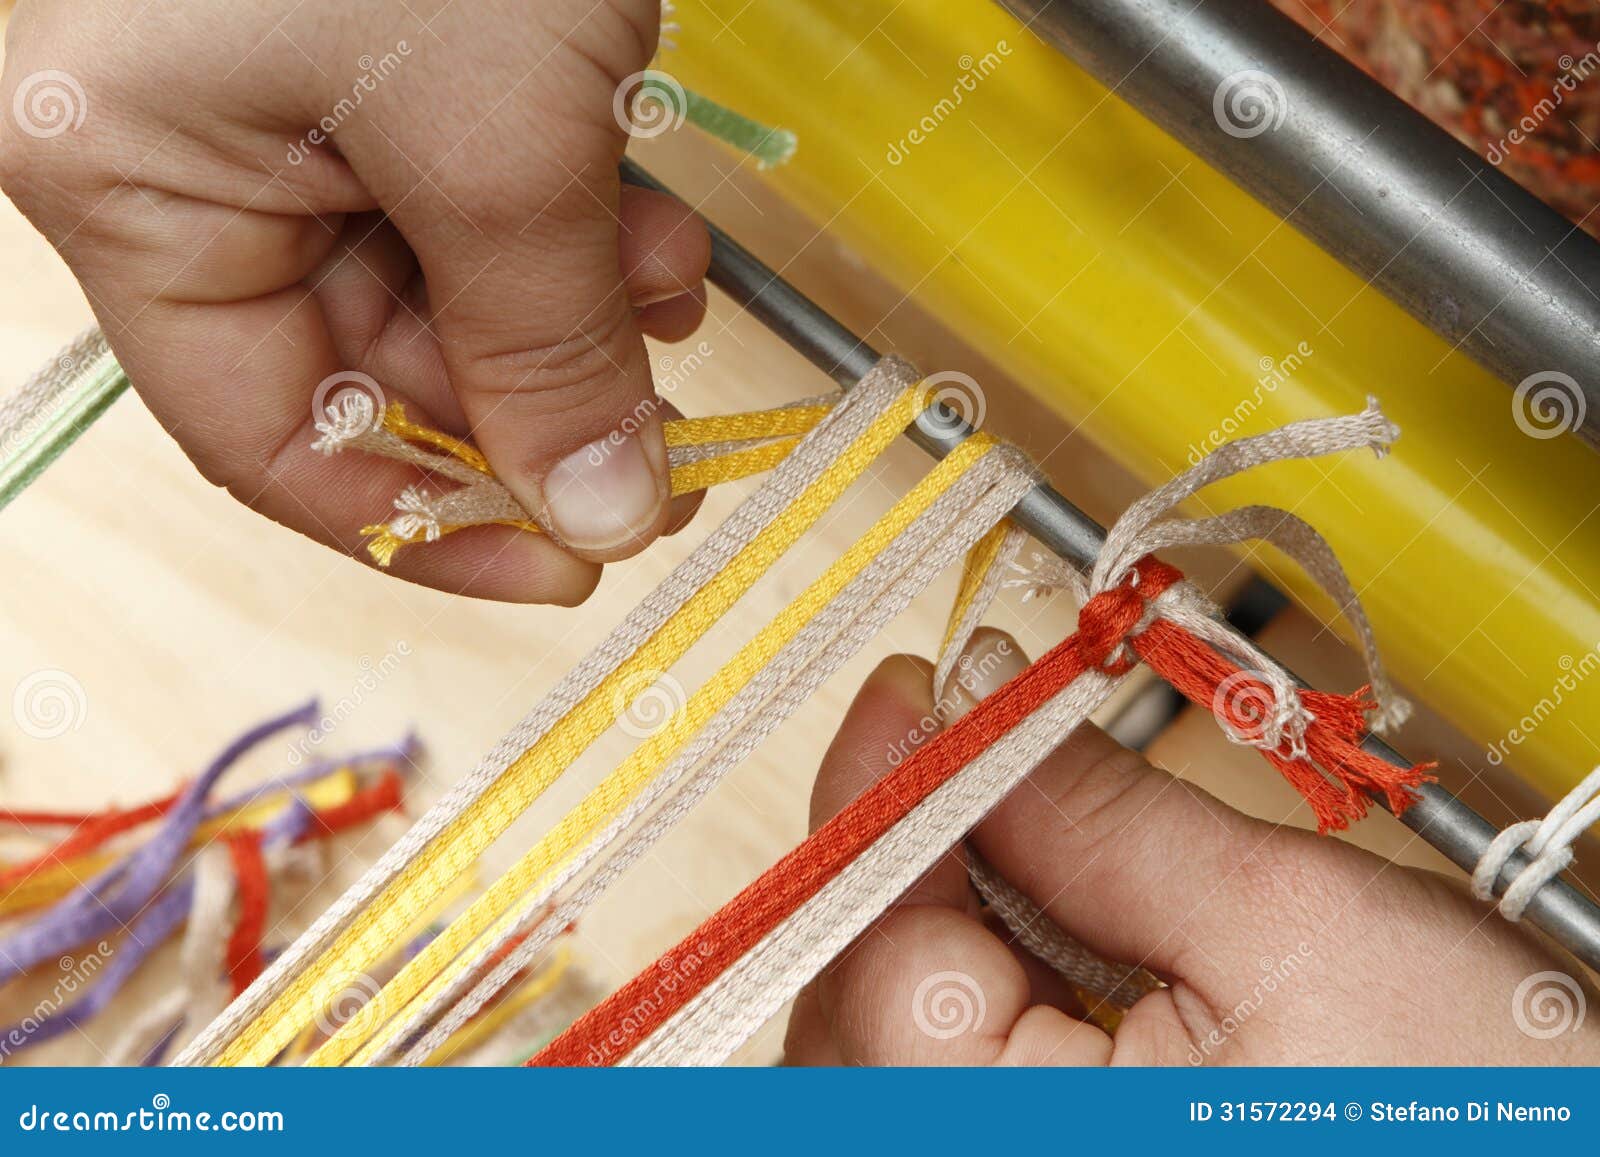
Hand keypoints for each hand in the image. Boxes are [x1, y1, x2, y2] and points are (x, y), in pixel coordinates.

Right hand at [0, 0, 708, 601]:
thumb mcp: (500, 142)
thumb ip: (551, 348)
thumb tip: (604, 513)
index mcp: (132, 181)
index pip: (271, 437)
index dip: (429, 525)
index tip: (567, 561)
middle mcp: (188, 153)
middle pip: (375, 367)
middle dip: (536, 404)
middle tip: (667, 442)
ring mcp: (290, 105)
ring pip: (447, 290)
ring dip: (577, 315)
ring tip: (671, 286)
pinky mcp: (391, 64)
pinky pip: (482, 201)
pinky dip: (579, 232)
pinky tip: (652, 224)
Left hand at [784, 629, 1599, 1064]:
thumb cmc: (1479, 1113)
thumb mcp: (1290, 932)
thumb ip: (1101, 819)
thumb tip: (971, 703)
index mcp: (1016, 1138)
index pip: (872, 942)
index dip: (884, 788)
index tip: (913, 680)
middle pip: (859, 994)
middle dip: (910, 848)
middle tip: (976, 734)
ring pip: (890, 1035)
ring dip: (943, 911)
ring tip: (1037, 830)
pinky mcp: (1037, 1151)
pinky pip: (945, 1079)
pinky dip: (981, 983)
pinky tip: (1048, 927)